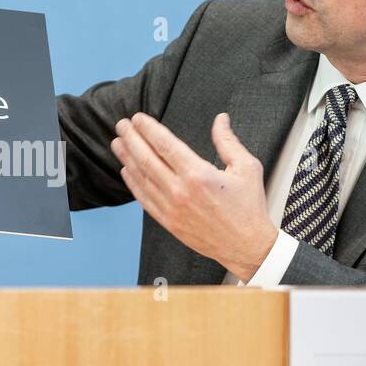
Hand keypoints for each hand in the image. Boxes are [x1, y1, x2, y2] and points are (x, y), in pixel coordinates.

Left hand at [111, 111, 278, 281]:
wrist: (246, 246)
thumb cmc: (248, 208)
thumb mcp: (246, 168)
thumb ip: (228, 141)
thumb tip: (220, 120)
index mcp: (199, 175)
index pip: (165, 145)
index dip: (148, 129)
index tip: (139, 119)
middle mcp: (181, 191)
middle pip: (147, 159)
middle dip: (131, 139)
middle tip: (122, 125)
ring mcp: (172, 208)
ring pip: (142, 178)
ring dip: (127, 158)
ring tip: (118, 143)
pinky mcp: (169, 222)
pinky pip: (144, 199)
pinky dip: (133, 183)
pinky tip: (126, 171)